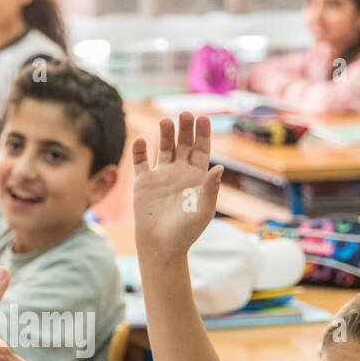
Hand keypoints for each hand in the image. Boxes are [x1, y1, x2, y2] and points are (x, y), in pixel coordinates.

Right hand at [132, 112, 223, 261]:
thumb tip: (220, 168)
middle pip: (183, 143)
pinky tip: (140, 141)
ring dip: (164, 134)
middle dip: (184, 128)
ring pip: (163, 147)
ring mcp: (161, 175)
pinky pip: (141, 162)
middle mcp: (179, 172)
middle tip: (185, 114)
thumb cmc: (186, 231)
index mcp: (197, 176)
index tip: (204, 118)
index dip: (203, 133)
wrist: (161, 245)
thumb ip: (211, 189)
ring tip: (165, 121)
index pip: (201, 149)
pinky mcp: (143, 182)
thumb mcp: (204, 210)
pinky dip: (139, 151)